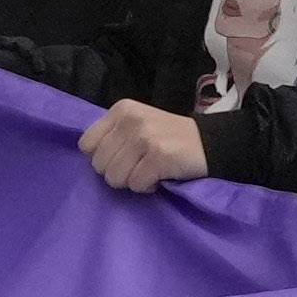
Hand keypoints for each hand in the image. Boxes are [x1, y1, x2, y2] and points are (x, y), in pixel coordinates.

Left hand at [83, 100, 212, 195]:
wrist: (210, 143)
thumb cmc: (169, 138)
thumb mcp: (137, 124)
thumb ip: (112, 135)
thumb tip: (90, 157)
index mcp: (121, 110)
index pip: (86, 144)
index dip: (102, 158)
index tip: (122, 157)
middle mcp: (130, 120)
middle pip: (99, 164)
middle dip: (117, 172)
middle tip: (139, 166)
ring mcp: (144, 137)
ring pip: (115, 178)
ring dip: (132, 181)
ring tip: (149, 170)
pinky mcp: (159, 156)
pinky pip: (137, 184)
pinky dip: (148, 187)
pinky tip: (160, 176)